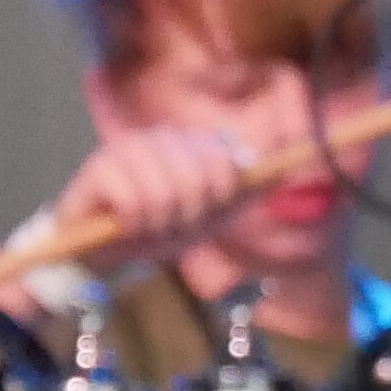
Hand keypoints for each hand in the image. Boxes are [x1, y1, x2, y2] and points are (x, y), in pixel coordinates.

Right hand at [37, 113, 320, 275]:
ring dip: (156, 223)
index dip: (215, 202)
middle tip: (166, 223)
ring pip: (164, 193)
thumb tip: (290, 164)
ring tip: (143, 225)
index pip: (225, 167)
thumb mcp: (209, 216)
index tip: (196, 214)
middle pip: (197, 181)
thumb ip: (243, 190)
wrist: (102, 253)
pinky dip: (131, 223)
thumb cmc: (157, 231)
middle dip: (184, 216)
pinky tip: (121, 222)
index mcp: (190, 144)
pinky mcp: (99, 165)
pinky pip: (133, 201)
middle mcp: (161, 137)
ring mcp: (129, 147)